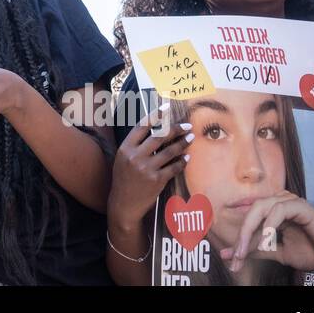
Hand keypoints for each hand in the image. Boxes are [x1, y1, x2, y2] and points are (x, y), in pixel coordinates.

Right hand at [107, 108, 192, 227]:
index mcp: (125, 148)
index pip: (142, 126)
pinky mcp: (157, 180)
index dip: (155, 115)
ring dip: (183, 143)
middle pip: (159, 136)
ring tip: (191, 137)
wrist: (124, 204)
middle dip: (176, 128)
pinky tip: (187, 156)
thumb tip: (155, 130)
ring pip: (169, 151)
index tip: (167, 108)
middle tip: (187, 125)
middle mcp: (135, 156)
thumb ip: (135, 146)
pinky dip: (182, 161)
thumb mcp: (122, 159)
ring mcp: (147, 169)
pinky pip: (174, 167)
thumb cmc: (123, 179)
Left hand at [221, 191, 313, 274]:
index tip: (231, 258)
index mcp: (272, 211)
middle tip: (236, 255)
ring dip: (251, 231)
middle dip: (241, 234)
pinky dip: (269, 226)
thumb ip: (255, 250)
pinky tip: (266, 241)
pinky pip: (279, 210)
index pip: (249, 220)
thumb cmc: (309, 252)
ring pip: (261, 208)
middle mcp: (279, 202)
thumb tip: (228, 255)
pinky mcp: (300, 205)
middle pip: (251, 212)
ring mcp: (289, 201)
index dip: (239, 239)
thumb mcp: (276, 252)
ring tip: (247, 250)